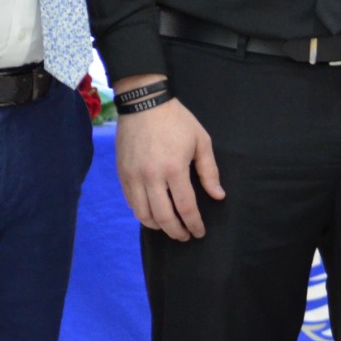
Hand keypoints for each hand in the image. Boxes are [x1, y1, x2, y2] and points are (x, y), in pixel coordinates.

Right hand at [113, 85, 223, 240]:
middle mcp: (151, 177)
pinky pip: (130, 202)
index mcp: (174, 169)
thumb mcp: (201, 141)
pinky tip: (152, 214)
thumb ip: (209, 171)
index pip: (185, 207)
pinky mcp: (122, 173)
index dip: (193, 223)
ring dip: (157, 226)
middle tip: (185, 236)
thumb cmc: (177, 121)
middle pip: (163, 217)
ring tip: (169, 227)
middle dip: (176, 231)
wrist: (144, 104)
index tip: (199, 232)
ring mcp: (133, 176)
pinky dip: (141, 213)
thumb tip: (218, 195)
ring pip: (142, 213)